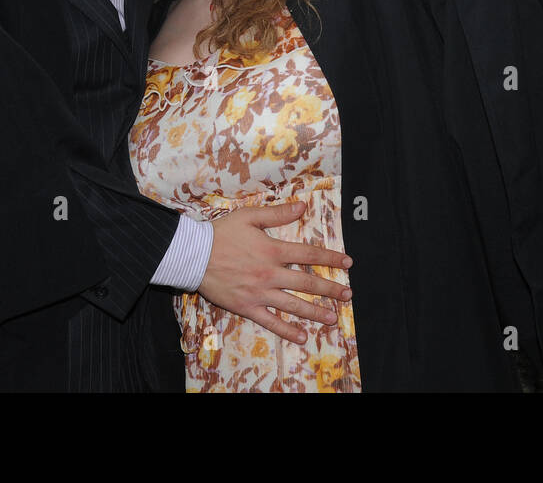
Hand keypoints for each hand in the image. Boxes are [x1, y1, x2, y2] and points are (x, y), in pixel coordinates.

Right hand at [197, 201, 353, 344]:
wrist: (194, 255)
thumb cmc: (221, 234)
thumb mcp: (249, 216)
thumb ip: (277, 213)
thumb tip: (303, 206)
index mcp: (273, 250)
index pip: (309, 254)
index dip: (331, 258)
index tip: (348, 262)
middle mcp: (270, 273)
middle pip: (307, 282)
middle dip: (331, 289)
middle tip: (348, 294)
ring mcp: (260, 292)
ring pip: (293, 304)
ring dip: (316, 311)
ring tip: (333, 318)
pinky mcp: (247, 307)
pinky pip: (271, 321)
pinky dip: (287, 330)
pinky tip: (302, 336)